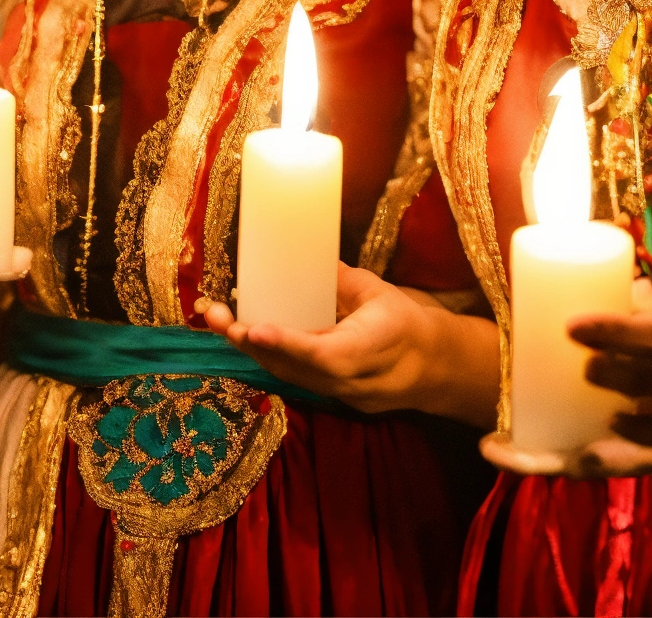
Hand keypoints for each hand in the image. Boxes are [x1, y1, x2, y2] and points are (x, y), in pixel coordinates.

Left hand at [196, 264, 498, 424]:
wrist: (436, 369)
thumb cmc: (407, 323)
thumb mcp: (379, 292)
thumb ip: (341, 280)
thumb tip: (302, 254)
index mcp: (379, 347)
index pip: (331, 355)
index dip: (292, 345)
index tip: (256, 329)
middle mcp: (358, 380)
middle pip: (298, 369)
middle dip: (253, 343)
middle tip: (216, 317)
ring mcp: (344, 395)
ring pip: (290, 376)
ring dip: (250, 349)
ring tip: (215, 319)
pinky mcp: (332, 396)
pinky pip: (293, 378)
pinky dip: (265, 355)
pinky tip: (238, 332)